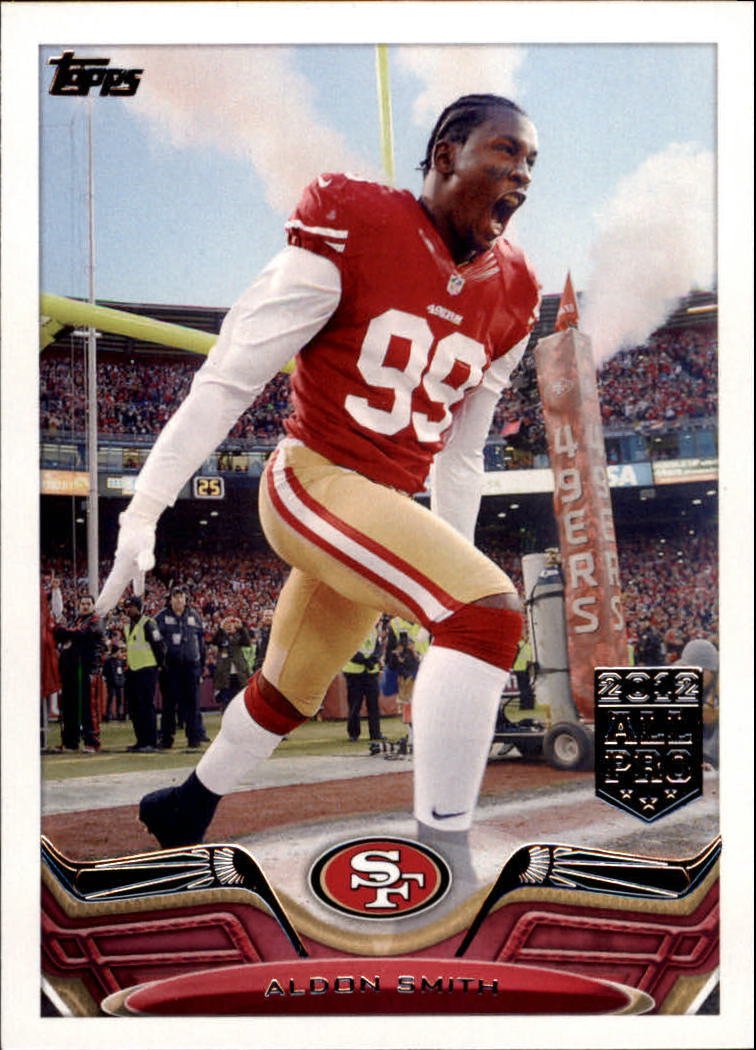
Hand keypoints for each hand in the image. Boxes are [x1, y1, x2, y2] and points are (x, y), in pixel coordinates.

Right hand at [95, 494, 161, 613]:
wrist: (140, 519)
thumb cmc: (142, 533)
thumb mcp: (145, 547)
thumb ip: (145, 558)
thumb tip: (144, 568)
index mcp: (122, 566)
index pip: (112, 586)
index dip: (106, 598)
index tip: (98, 610)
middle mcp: (123, 565)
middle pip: (114, 586)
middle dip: (108, 599)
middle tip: (100, 612)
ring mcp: (130, 562)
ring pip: (123, 582)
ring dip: (119, 593)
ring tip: (114, 604)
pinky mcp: (139, 558)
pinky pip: (137, 576)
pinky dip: (137, 584)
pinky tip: (138, 592)